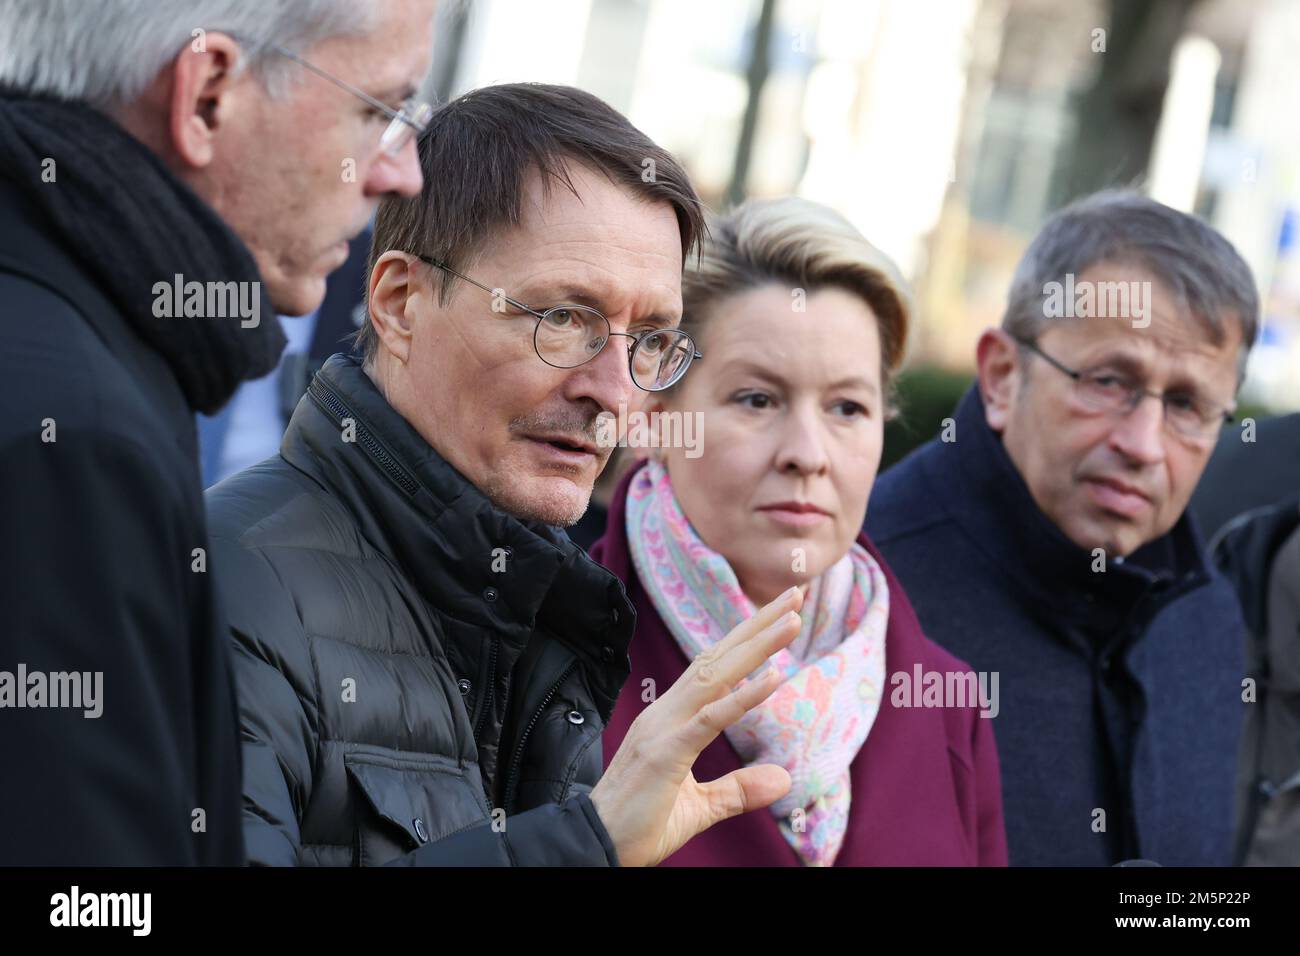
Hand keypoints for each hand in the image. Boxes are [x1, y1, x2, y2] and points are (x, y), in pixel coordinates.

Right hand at [589, 586, 803, 866]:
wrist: (593, 847)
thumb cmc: (637, 826)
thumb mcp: (700, 807)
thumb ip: (738, 790)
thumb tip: (783, 779)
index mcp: (670, 718)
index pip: (716, 667)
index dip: (748, 639)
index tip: (782, 616)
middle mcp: (666, 713)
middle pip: (719, 657)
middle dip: (758, 624)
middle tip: (796, 594)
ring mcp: (663, 729)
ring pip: (716, 676)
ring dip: (757, 646)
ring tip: (792, 620)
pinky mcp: (666, 754)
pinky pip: (710, 720)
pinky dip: (743, 698)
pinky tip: (774, 678)